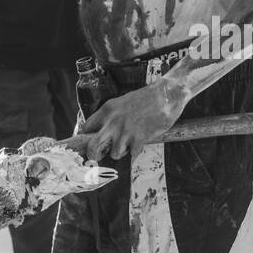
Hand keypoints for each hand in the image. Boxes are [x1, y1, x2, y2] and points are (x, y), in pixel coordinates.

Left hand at [65, 81, 187, 161]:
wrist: (166, 95)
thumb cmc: (146, 98)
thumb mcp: (122, 102)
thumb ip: (112, 116)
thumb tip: (104, 130)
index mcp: (107, 110)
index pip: (86, 128)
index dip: (87, 138)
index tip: (92, 142)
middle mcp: (113, 122)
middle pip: (93, 147)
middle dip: (94, 155)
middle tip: (98, 158)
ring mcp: (125, 131)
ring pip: (114, 154)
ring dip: (121, 153)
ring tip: (128, 145)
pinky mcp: (139, 139)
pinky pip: (132, 154)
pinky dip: (136, 152)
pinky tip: (140, 144)